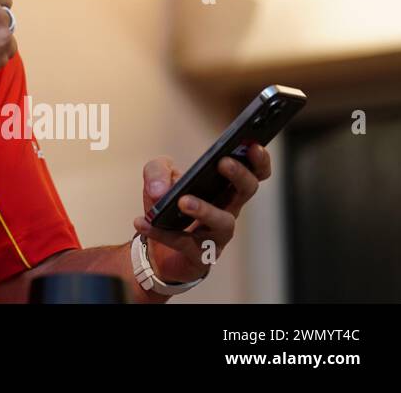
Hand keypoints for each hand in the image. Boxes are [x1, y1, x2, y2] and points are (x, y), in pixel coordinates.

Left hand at [132, 143, 272, 283]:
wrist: (156, 250)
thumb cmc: (168, 208)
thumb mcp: (157, 180)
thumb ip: (157, 171)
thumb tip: (160, 189)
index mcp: (223, 189)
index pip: (252, 173)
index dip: (258, 160)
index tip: (253, 144)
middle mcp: (227, 210)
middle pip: (246, 192)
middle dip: (239, 175)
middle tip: (223, 162)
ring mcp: (216, 236)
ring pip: (223, 223)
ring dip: (205, 209)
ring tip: (183, 200)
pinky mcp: (199, 256)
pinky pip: (183, 243)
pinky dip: (161, 232)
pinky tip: (142, 222)